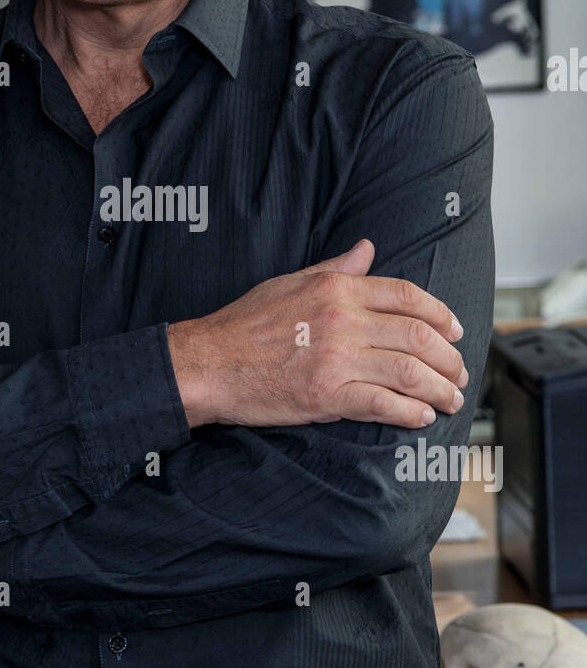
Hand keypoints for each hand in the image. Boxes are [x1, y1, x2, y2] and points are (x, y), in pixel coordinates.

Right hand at [167, 238, 467, 430]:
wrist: (209, 363)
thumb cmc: (243, 324)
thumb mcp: (291, 282)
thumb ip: (336, 268)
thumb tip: (367, 250)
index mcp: (337, 289)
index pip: (408, 297)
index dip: (441, 315)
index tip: (455, 331)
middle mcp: (343, 320)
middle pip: (418, 336)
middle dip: (449, 358)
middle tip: (459, 373)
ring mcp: (337, 359)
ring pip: (410, 372)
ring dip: (440, 389)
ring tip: (450, 399)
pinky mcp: (327, 396)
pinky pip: (383, 404)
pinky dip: (410, 413)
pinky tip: (420, 417)